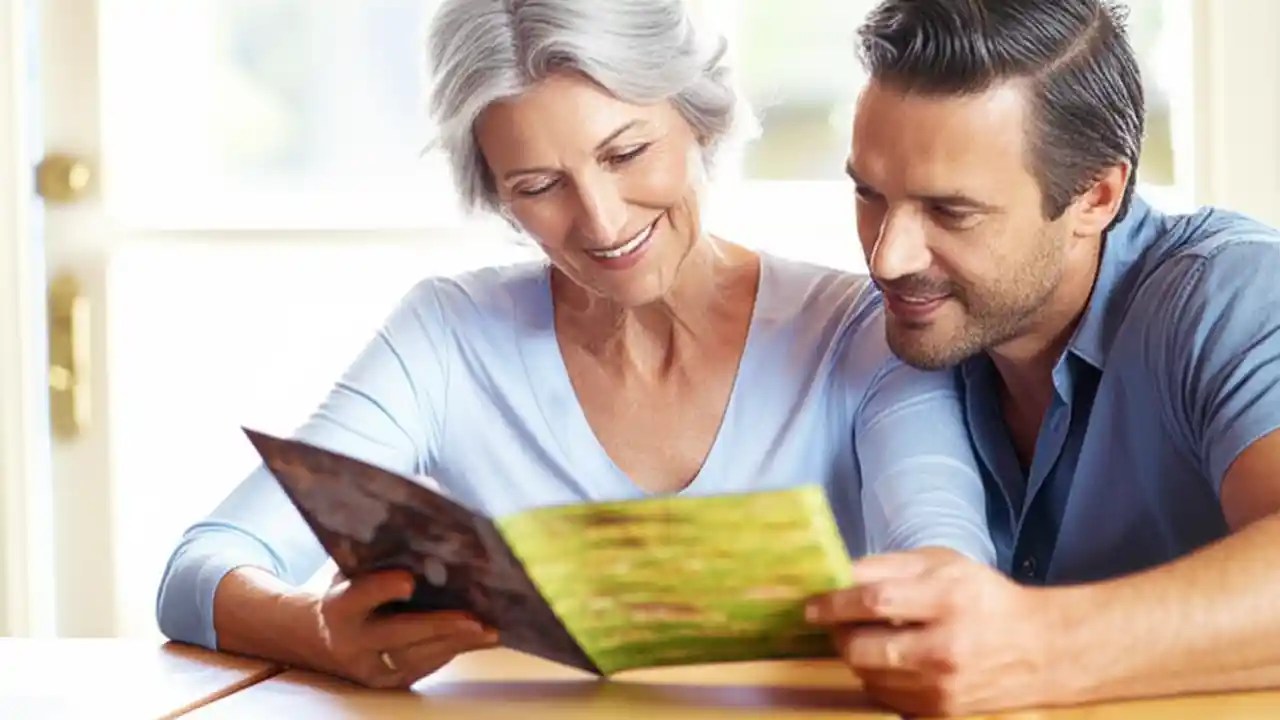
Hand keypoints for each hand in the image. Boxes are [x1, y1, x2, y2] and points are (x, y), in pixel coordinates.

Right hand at [309, 569, 499, 688]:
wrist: (329, 636)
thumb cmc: (351, 589)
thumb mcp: (353, 571)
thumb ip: (379, 560)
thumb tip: (427, 536)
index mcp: (339, 605)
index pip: (359, 596)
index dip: (382, 589)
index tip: (409, 580)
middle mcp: (353, 640)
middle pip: (396, 635)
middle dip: (437, 626)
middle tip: (473, 620)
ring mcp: (372, 666)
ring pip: (416, 657)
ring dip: (456, 642)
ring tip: (489, 631)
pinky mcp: (391, 680)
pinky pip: (427, 666)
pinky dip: (457, 649)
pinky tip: (483, 638)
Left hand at [805, 550, 1058, 715]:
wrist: (1040, 650)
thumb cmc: (984, 598)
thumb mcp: (943, 564)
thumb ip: (888, 566)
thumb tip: (837, 574)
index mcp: (947, 599)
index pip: (874, 602)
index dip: (834, 603)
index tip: (811, 605)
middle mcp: (944, 648)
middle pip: (863, 648)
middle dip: (838, 634)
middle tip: (832, 622)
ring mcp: (942, 687)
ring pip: (868, 677)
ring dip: (855, 656)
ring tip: (863, 638)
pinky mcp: (941, 711)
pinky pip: (886, 696)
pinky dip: (876, 678)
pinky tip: (887, 662)